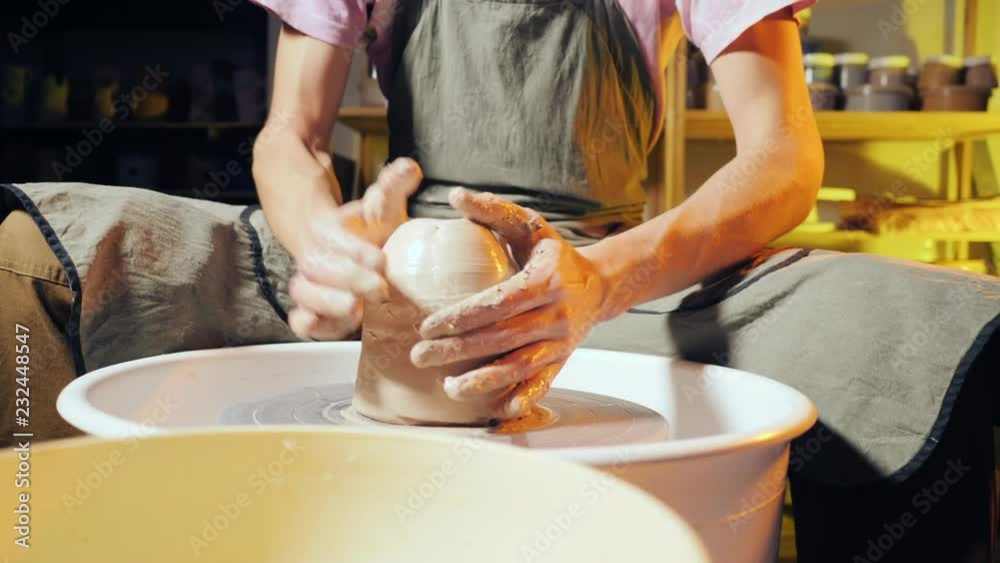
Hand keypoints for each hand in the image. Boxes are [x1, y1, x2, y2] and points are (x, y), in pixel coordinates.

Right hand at [288, 158, 421, 339]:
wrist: (349, 255)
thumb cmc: (370, 233)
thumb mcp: (383, 208)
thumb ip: (394, 187)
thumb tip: (410, 166)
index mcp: (327, 230)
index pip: (332, 237)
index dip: (354, 250)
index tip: (381, 261)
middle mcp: (313, 256)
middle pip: (315, 265)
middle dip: (348, 278)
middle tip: (379, 289)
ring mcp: (309, 284)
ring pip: (302, 291)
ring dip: (328, 302)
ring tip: (357, 309)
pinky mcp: (312, 312)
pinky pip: (301, 322)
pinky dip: (315, 327)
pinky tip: (341, 326)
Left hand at [410, 188, 607, 418]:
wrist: (601, 284)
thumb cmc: (555, 254)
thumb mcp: (529, 226)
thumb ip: (493, 211)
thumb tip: (455, 195)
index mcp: (545, 280)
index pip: (498, 302)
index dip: (462, 316)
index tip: (427, 325)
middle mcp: (555, 314)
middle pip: (501, 337)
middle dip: (458, 350)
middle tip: (420, 356)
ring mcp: (560, 342)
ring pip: (519, 365)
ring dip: (483, 380)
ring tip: (448, 388)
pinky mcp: (562, 360)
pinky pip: (543, 383)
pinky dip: (524, 397)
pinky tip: (499, 410)